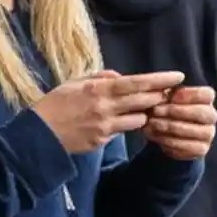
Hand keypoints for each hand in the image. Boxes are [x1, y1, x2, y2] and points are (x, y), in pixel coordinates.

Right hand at [33, 70, 184, 153]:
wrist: (39, 133)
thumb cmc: (54, 104)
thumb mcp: (73, 83)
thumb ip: (98, 77)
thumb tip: (118, 76)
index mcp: (98, 89)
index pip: (136, 82)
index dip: (159, 80)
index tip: (177, 76)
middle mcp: (105, 106)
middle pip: (144, 100)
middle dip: (160, 97)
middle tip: (170, 94)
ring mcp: (105, 125)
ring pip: (139, 119)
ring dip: (144, 114)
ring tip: (144, 110)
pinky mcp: (102, 140)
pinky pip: (122, 132)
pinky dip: (125, 126)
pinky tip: (120, 123)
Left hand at [144, 86, 216, 160]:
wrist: (162, 133)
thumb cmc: (164, 109)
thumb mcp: (163, 97)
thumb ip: (166, 93)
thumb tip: (163, 92)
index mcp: (205, 99)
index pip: (206, 94)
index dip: (188, 95)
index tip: (170, 96)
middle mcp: (211, 116)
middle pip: (202, 112)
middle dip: (176, 111)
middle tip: (155, 111)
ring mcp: (208, 134)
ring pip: (195, 131)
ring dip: (170, 127)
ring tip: (152, 123)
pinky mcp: (201, 149)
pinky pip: (188, 147)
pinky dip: (170, 141)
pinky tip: (157, 136)